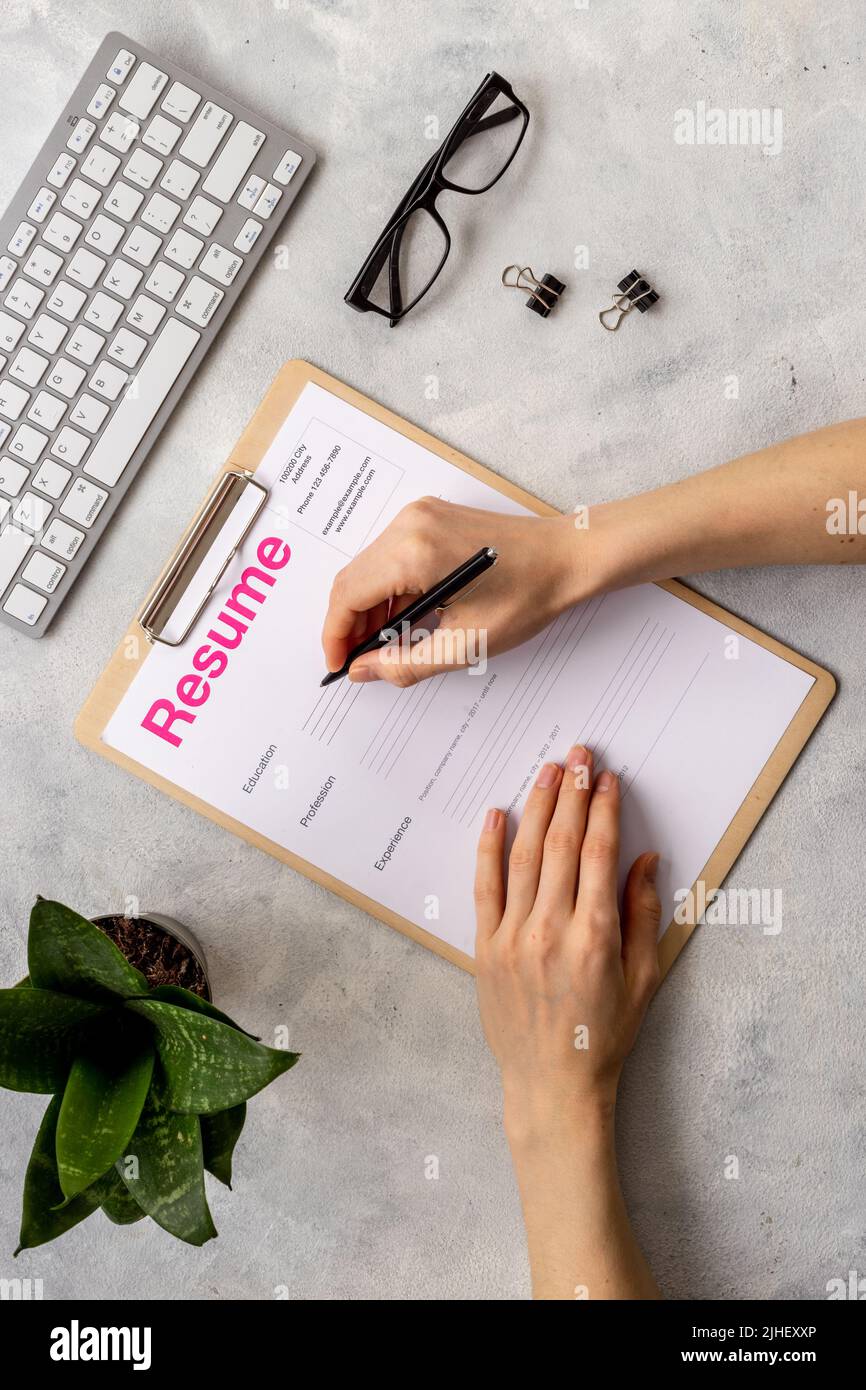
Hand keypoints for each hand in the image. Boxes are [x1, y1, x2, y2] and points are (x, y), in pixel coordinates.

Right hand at [321, 498, 591, 685]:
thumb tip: (364, 670)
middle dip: (348, 623)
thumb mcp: (466, 645)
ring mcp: (417, 516)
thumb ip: (405, 663)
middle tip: (358, 661)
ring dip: (368, 607)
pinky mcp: (428, 517)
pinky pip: (389, 555)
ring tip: (382, 645)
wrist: (568, 556)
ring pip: (368, 567)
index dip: (335, 635)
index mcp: (413, 553)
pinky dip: (387, 588)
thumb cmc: (528, 594)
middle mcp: (408, 525)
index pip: (348, 595)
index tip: (338, 664)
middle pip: (352, 579)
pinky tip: (402, 617)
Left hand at [474, 746, 660, 1133]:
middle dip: (571, 793)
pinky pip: (484, 887)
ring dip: (536, 807)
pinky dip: (488, 847)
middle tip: (578, 756)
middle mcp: (551, 930)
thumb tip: (645, 859)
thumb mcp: (643, 978)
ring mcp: (513, 938)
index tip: (606, 779)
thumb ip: (643, 914)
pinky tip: (497, 814)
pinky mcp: (485, 948)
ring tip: (546, 771)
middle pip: (560, 844)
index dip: (603, 810)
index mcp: (595, 936)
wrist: (553, 1084)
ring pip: (523, 856)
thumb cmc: (604, 1034)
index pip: (597, 853)